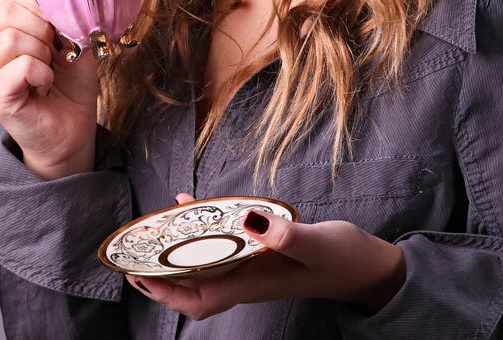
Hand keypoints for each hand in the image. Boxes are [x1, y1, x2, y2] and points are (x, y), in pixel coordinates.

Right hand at [0, 0, 98, 178]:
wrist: (72, 129)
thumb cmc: (71, 84)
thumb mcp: (76, 40)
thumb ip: (69, 16)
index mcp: (9, 26)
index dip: (42, 0)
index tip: (62, 21)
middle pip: (9, 12)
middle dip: (44, 27)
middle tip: (56, 50)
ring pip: (12, 38)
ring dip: (42, 51)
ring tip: (49, 69)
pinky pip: (21, 66)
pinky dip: (42, 73)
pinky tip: (45, 85)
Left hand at [127, 206, 405, 318]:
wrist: (368, 267)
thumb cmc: (344, 258)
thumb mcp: (316, 244)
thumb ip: (284, 235)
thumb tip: (249, 221)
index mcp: (254, 283)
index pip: (198, 296)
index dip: (165, 289)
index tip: (137, 273)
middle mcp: (249, 280)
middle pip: (193, 287)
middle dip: (160, 274)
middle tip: (133, 252)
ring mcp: (255, 269)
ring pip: (205, 267)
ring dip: (178, 253)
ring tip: (154, 230)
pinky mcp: (264, 255)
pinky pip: (224, 247)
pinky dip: (205, 231)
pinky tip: (195, 205)